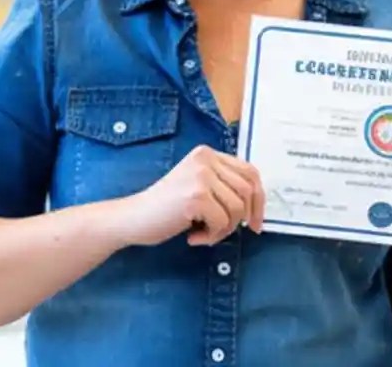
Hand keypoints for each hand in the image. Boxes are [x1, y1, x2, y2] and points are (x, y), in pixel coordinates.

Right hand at [116, 145, 263, 247]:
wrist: (133, 218)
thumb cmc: (165, 208)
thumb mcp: (198, 186)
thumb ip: (223, 185)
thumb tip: (258, 203)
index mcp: (206, 154)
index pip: (250, 172)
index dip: (259, 199)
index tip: (256, 222)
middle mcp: (205, 160)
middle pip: (248, 191)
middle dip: (242, 218)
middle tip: (223, 232)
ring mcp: (200, 177)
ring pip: (237, 209)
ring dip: (224, 229)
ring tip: (204, 234)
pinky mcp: (196, 196)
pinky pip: (222, 222)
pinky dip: (212, 236)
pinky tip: (193, 237)